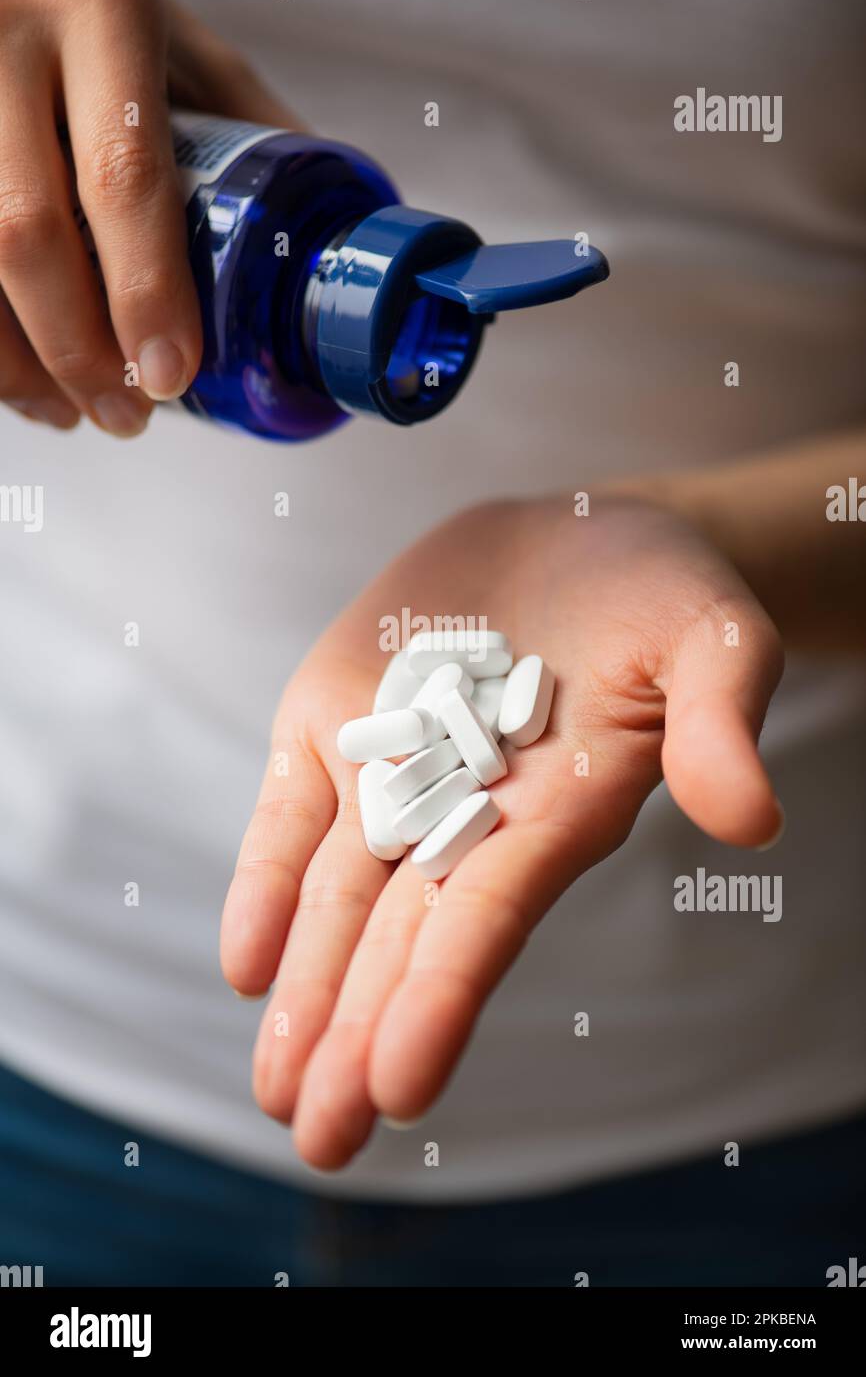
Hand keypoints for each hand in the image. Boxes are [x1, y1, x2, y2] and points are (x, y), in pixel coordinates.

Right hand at [0, 0, 298, 434]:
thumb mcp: (179, 39)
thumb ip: (239, 122)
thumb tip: (319, 242)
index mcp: (100, 7)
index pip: (124, 173)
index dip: (146, 291)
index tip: (170, 374)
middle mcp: (5, 32)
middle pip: (25, 229)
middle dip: (78, 351)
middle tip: (127, 416)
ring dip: (15, 361)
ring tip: (70, 411)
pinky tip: (15, 377)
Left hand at [221, 494, 783, 1168]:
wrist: (582, 535)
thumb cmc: (667, 600)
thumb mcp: (715, 638)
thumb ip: (720, 720)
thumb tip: (749, 818)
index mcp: (556, 811)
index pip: (489, 919)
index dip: (443, 996)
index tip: (398, 1087)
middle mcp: (469, 812)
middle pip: (403, 937)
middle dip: (357, 1033)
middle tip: (317, 1140)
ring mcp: (393, 768)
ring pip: (338, 895)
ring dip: (305, 989)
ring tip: (273, 1092)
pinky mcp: (338, 717)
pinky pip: (292, 810)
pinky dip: (265, 880)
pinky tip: (247, 964)